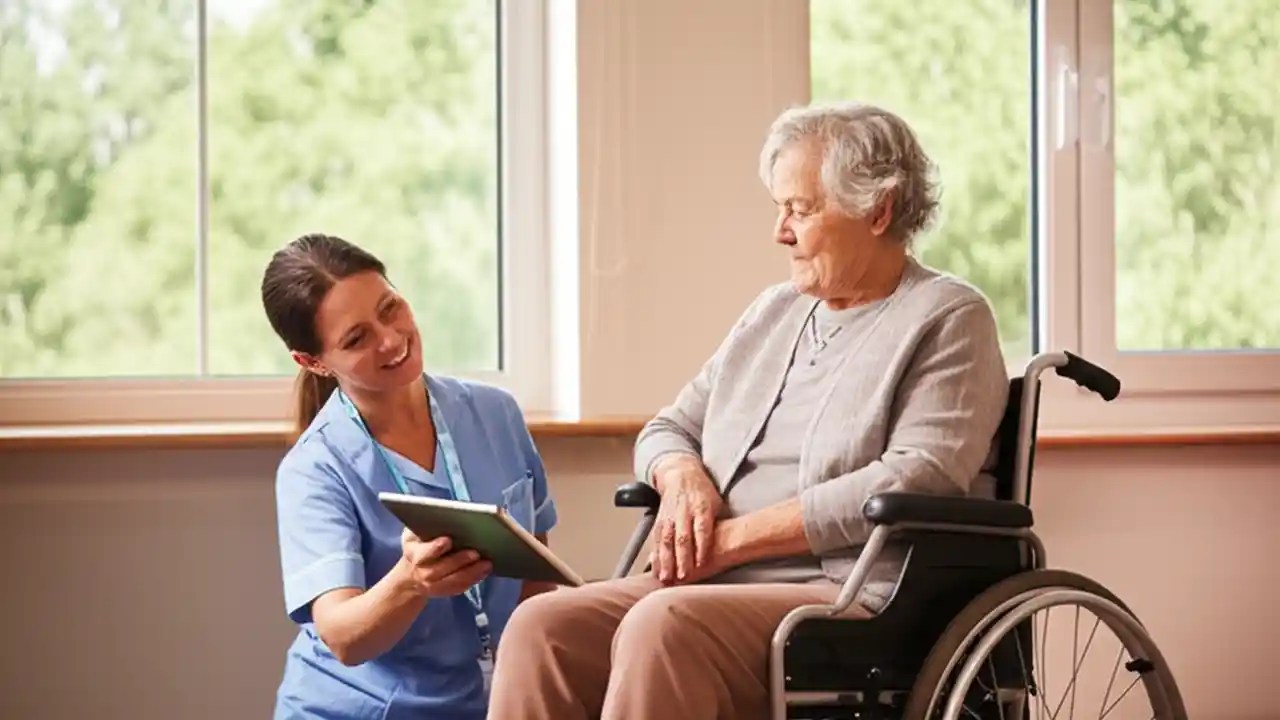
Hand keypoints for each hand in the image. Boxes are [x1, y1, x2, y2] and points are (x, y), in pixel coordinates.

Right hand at [398, 528, 491, 597]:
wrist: (411, 572)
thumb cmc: (419, 544)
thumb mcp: (415, 531)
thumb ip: (426, 522)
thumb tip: (448, 513)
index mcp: (413, 553)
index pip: (422, 553)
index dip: (434, 548)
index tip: (448, 540)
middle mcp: (421, 572)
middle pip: (439, 569)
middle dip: (458, 561)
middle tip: (476, 552)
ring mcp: (431, 585)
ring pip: (452, 582)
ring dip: (470, 573)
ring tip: (487, 563)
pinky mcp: (444, 591)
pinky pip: (459, 588)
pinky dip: (473, 580)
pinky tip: (485, 571)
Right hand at [650, 454, 722, 583]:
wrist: (680, 474)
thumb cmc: (702, 493)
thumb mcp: (716, 502)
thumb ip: (717, 524)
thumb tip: (729, 546)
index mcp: (701, 507)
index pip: (702, 529)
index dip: (701, 547)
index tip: (701, 564)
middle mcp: (683, 513)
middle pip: (682, 537)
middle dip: (682, 558)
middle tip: (683, 576)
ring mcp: (669, 517)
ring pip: (666, 541)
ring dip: (665, 561)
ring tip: (666, 578)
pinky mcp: (659, 521)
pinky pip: (656, 541)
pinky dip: (655, 556)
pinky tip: (656, 570)